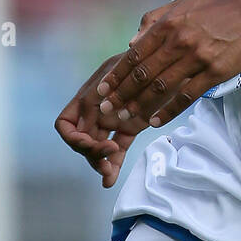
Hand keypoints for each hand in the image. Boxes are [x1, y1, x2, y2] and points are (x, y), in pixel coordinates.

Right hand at [54, 54, 143, 188]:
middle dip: (90, 152)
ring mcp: (114, 120)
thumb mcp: (121, 71)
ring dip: (101, 162)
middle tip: (106, 155)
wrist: (174, 62)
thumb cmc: (146, 60)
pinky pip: (118, 148)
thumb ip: (103, 92)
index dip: (71, 137)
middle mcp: (97, 110)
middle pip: (82, 141)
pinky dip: (114, 163)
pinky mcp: (131, 127)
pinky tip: (110, 180)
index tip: (86, 143)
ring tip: (108, 172)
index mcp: (88, 95)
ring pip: (100, 148)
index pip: (65, 123)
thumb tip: (87, 119)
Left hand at [96, 0, 240, 129]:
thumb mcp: (182, 5)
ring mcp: (197, 58)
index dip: (117, 74)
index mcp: (169, 25)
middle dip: (122, 94)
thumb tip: (131, 42)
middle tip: (107, 110)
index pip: (135, 54)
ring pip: (161, 87)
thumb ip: (154, 21)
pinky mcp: (215, 72)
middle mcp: (179, 41)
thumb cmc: (218, 7)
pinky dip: (168, 110)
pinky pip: (186, 95)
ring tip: (127, 119)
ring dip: (140, 106)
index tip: (104, 89)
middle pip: (143, 74)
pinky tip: (156, 121)